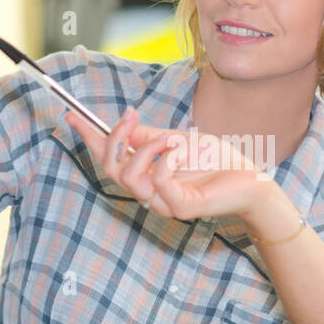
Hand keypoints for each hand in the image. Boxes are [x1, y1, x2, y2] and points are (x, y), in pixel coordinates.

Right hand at [65, 106, 273, 223]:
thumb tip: (122, 124)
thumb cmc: (217, 159)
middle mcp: (149, 192)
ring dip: (147, 149)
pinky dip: (165, 159)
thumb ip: (148, 137)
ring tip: (171, 138)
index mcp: (147, 174)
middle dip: (114, 140)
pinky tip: (179, 151)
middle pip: (111, 170)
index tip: (72, 116)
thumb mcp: (176, 139)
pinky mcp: (180, 207)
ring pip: (130, 177)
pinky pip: (158, 181)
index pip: (109, 159)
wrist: (250, 179)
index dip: (89, 138)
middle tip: (129, 116)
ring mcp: (163, 203)